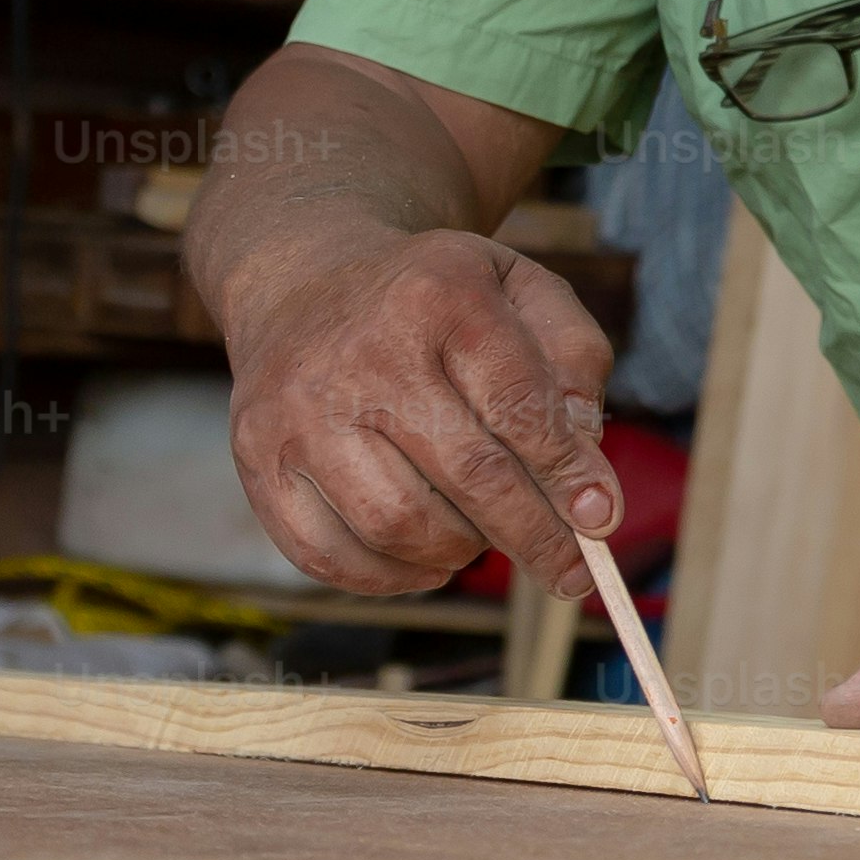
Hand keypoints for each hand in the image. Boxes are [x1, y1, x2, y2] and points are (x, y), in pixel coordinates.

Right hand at [218, 226, 620, 597]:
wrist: (304, 280)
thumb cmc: (435, 299)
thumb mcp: (520, 290)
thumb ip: (572, 359)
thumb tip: (584, 459)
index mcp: (438, 296)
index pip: (518, 406)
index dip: (568, 475)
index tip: (602, 520)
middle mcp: (360, 355)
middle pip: (467, 475)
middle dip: (533, 535)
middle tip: (570, 572)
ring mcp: (297, 413)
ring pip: (396, 524)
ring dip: (459, 551)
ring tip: (484, 540)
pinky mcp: (257, 462)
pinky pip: (327, 555)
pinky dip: (389, 579)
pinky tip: (428, 560)